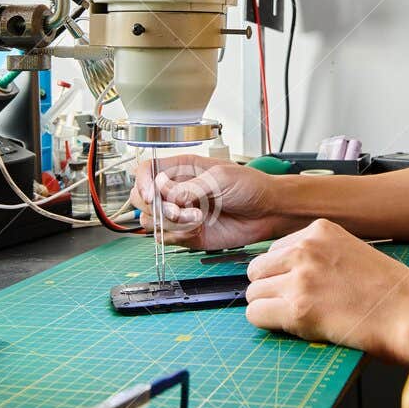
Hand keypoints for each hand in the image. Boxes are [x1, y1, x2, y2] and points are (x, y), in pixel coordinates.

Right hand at [131, 154, 287, 250]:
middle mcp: (176, 190)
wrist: (267, 212)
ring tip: (197, 219)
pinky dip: (177, 237)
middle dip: (156, 207)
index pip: (147, 170)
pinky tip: (197, 229)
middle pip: (141, 198)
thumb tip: (166, 192)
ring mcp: (179, 213)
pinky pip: (165, 238)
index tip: (153, 195)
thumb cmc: (250, 186)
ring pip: (150, 221)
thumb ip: (191, 187)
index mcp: (182, 168)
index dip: (143, 182)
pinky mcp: (185, 233)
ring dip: (170, 224)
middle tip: (179, 210)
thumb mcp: (221, 178)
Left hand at [244, 219, 408, 363]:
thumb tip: (289, 270)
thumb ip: (319, 254)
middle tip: (292, 301)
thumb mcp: (352, 250)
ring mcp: (300, 279)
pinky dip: (268, 323)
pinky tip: (292, 325)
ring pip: (254, 293)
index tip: (295, 283)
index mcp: (319, 231)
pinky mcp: (297, 309)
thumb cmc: (390, 290)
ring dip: (269, 306)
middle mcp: (305, 250)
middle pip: (257, 269)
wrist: (407, 315)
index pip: (274, 250)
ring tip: (297, 315)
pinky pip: (256, 315)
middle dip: (270, 287)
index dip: (282, 271)